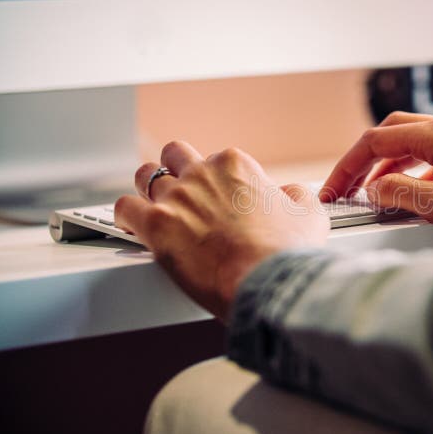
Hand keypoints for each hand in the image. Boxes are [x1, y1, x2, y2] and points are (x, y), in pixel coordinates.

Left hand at [115, 142, 329, 321]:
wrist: (267, 279)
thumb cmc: (287, 249)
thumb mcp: (309, 214)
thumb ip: (295, 196)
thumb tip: (290, 195)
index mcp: (236, 165)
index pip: (217, 159)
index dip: (218, 181)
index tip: (220, 198)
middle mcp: (202, 174)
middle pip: (174, 155)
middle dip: (176, 169)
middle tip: (182, 191)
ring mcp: (176, 197)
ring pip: (145, 176)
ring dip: (147, 189)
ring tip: (153, 205)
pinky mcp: (154, 225)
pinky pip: (123, 208)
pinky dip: (126, 216)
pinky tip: (132, 226)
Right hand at [319, 112, 432, 241]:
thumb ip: (402, 194)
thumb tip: (373, 187)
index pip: (379, 140)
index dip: (349, 166)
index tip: (334, 190)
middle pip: (395, 132)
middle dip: (366, 159)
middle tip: (348, 188)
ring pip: (416, 143)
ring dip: (391, 166)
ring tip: (376, 195)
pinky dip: (416, 171)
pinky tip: (415, 195)